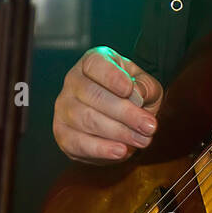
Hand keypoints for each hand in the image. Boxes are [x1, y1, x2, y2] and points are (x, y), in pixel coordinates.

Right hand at [52, 46, 163, 164]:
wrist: (121, 116)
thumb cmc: (133, 94)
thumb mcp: (146, 85)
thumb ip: (146, 87)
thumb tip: (138, 94)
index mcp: (93, 61)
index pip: (96, 65)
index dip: (111, 77)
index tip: (129, 90)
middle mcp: (73, 81)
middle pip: (93, 95)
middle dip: (124, 113)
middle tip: (149, 126)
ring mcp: (63, 107)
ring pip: (86, 120)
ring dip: (117, 133)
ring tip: (142, 140)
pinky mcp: (62, 133)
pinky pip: (78, 143)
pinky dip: (101, 149)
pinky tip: (120, 151)